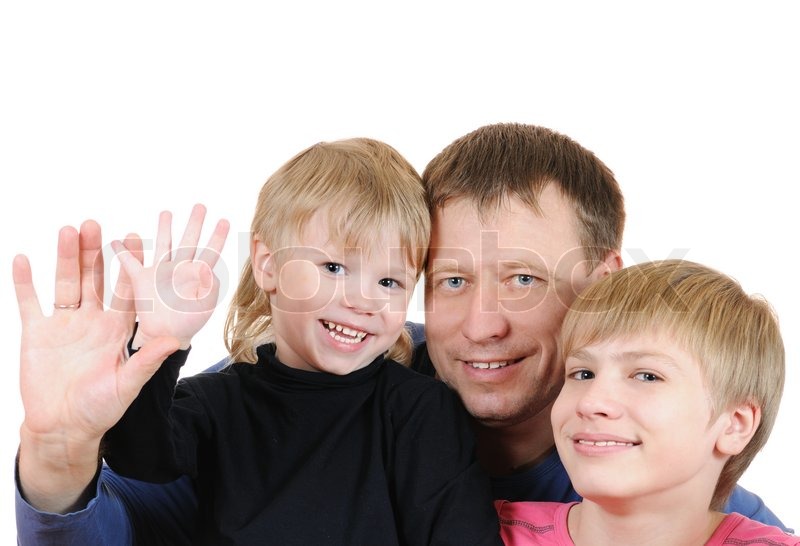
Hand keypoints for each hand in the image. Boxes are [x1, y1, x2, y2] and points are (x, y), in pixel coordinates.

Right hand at [15, 220, 180, 511]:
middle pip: (94, 278)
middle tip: (94, 224)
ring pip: (65, 282)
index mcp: (117, 329)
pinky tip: (22, 259)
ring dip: (65, 257)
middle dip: (94, 251)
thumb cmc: (100, 409)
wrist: (62, 428)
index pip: (125, 290)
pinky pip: (29, 301)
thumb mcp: (128, 384)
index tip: (135, 236)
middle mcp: (92, 320)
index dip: (129, 265)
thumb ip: (147, 360)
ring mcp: (64, 324)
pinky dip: (25, 282)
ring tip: (67, 230)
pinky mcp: (36, 333)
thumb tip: (176, 341)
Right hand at [113, 204, 229, 349]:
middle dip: (194, 223)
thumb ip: (208, 287)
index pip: (209, 252)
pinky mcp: (143, 280)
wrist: (167, 334)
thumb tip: (206, 270)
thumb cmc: (189, 321)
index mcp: (197, 274)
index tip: (224, 220)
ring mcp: (162, 272)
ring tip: (167, 212)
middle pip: (188, 241)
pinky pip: (130, 264)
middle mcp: (180, 268)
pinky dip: (123, 253)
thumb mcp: (204, 306)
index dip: (217, 237)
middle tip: (200, 205)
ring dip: (164, 229)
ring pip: (163, 245)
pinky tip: (116, 241)